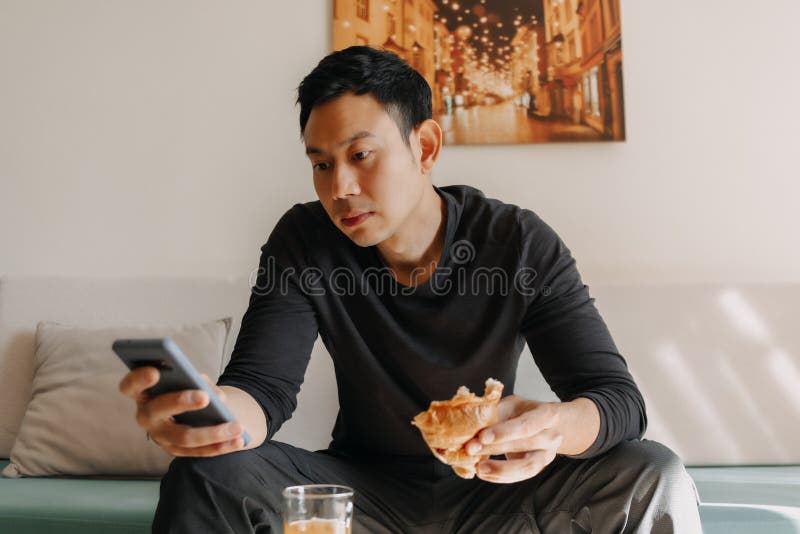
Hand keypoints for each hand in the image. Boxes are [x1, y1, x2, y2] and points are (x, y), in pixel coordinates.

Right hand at [118, 367, 245, 456]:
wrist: (192, 408)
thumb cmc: (187, 385)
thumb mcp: (191, 378)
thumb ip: (199, 381)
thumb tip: (217, 398)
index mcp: (142, 393)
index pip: (130, 386)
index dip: (138, 379)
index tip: (155, 372)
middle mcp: (146, 417)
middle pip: (158, 411)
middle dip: (181, 402)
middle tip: (204, 397)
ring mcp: (160, 437)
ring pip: (184, 437)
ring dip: (213, 432)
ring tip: (237, 426)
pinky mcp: (176, 450)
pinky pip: (199, 452)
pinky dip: (221, 446)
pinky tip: (240, 441)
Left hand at [464, 395, 562, 483]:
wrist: (550, 425)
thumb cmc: (526, 412)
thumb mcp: (513, 405)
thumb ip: (495, 412)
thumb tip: (468, 420)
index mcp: (547, 414)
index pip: (527, 425)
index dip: (504, 432)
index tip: (482, 436)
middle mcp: (551, 437)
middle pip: (524, 444)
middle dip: (495, 448)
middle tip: (470, 448)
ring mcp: (547, 455)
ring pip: (526, 467)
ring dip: (500, 469)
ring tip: (478, 467)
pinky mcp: (538, 469)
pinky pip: (520, 477)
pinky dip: (499, 476)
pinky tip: (484, 472)